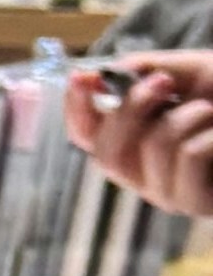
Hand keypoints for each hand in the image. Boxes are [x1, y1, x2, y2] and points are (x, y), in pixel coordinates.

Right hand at [68, 47, 212, 212]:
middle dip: (131, 109)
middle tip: (164, 82)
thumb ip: (150, 70)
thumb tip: (103, 72)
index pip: (89, 137)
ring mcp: (172, 195)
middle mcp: (147, 177)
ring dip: (191, 115)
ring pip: (153, 148)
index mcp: (139, 146)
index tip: (83, 77)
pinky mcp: (197, 205)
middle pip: (105, 153)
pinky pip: (188, 156)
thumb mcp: (195, 72)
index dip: (77, 110)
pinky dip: (212, 133)